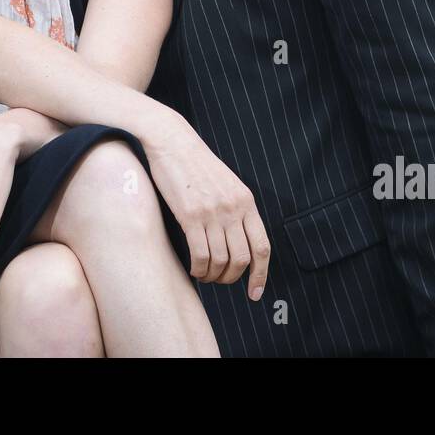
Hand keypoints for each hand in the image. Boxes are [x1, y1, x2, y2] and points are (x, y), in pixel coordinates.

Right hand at [144, 125, 269, 300]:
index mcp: (246, 201)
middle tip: (219, 280)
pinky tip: (194, 268)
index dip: (260, 274)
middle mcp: (233, 208)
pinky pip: (200, 254)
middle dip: (231, 278)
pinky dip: (198, 268)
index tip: (254, 293)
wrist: (172, 142)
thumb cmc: (196, 164)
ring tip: (203, 274)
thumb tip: (238, 241)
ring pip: (220, 260)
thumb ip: (236, 209)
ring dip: (212, 275)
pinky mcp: (191, 215)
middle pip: (241, 258)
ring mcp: (213, 212)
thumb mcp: (226, 184)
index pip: (262, 246)